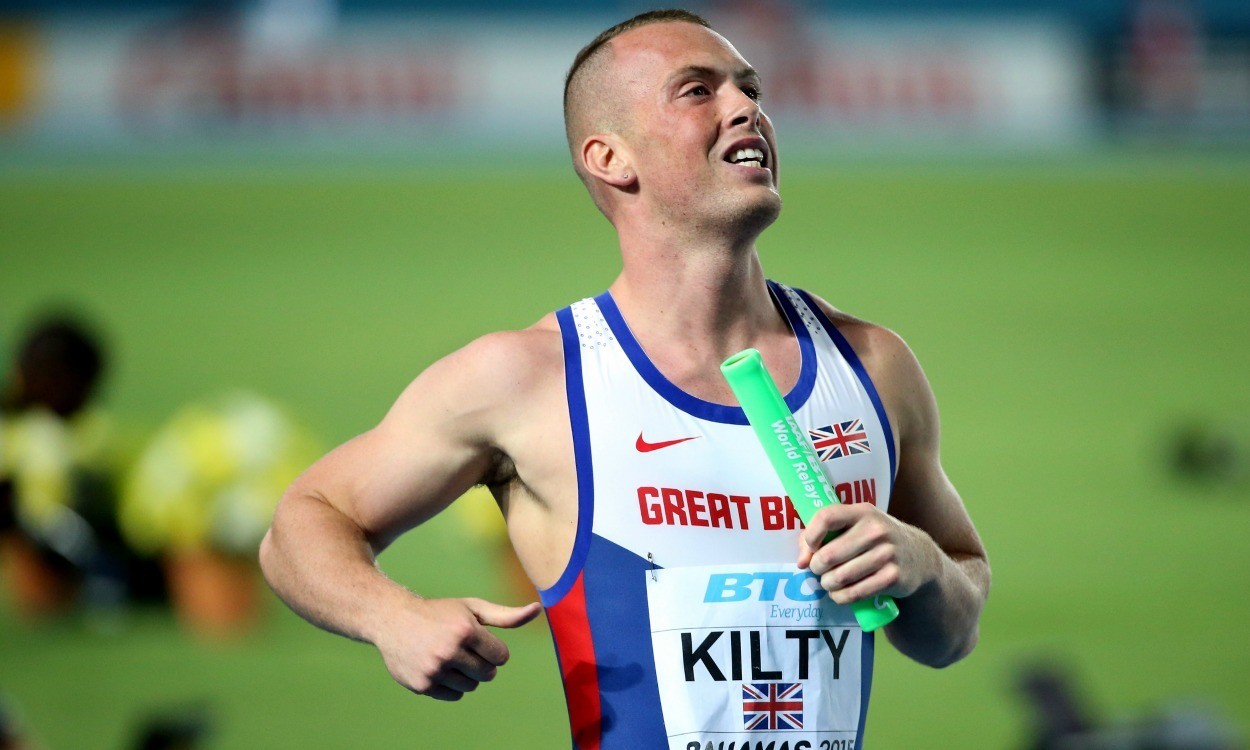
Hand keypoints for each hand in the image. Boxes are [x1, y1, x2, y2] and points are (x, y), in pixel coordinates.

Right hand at [374, 597, 541, 700]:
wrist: (393, 620)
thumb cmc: (440, 613)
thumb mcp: (472, 608)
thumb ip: (506, 615)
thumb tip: (538, 609)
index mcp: (465, 630)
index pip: (501, 657)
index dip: (493, 649)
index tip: (478, 640)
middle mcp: (449, 651)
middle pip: (488, 674)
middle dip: (482, 663)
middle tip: (464, 649)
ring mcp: (434, 670)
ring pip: (471, 686)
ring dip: (466, 674)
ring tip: (449, 656)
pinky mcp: (422, 685)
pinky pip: (454, 695)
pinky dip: (451, 685)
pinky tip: (438, 667)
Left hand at [797, 503, 937, 605]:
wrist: (919, 556)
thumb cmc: (876, 539)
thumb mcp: (856, 526)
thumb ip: (826, 534)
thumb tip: (802, 561)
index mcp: (862, 512)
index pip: (826, 517)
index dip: (810, 535)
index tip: (809, 548)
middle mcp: (876, 530)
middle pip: (829, 554)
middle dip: (817, 567)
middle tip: (819, 570)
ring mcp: (886, 554)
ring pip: (840, 577)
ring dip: (827, 584)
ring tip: (829, 582)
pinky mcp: (892, 577)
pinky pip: (855, 592)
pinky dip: (840, 597)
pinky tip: (839, 594)